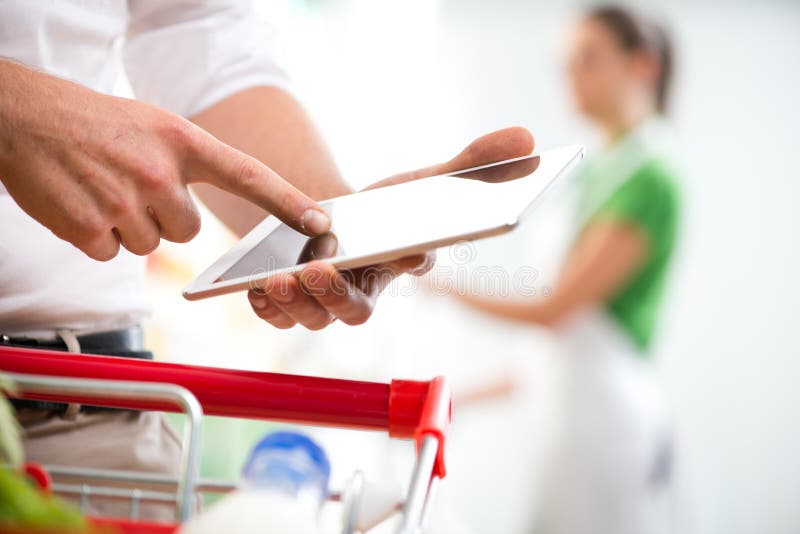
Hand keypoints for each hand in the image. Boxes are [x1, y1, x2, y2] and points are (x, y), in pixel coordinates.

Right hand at [0, 60, 329, 260]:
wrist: (25, 118)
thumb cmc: (96, 123)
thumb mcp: (154, 127)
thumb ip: (186, 167)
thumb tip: (195, 219)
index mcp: (182, 142)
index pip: (249, 176)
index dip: (288, 202)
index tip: (320, 222)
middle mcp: (160, 173)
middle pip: (187, 230)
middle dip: (163, 217)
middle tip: (131, 185)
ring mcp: (124, 202)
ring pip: (151, 244)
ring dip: (129, 226)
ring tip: (102, 189)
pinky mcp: (90, 229)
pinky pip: (113, 253)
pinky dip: (98, 236)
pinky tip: (81, 203)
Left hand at [247, 126, 534, 328]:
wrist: (337, 222)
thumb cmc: (388, 208)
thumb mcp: (424, 180)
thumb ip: (473, 165)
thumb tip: (529, 140)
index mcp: (401, 264)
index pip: (414, 265)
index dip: (412, 260)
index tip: (408, 248)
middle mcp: (366, 292)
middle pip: (355, 309)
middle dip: (336, 295)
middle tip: (319, 270)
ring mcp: (327, 302)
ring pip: (312, 317)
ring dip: (295, 301)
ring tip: (278, 277)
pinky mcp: (294, 302)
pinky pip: (278, 314)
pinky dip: (266, 305)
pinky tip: (256, 284)